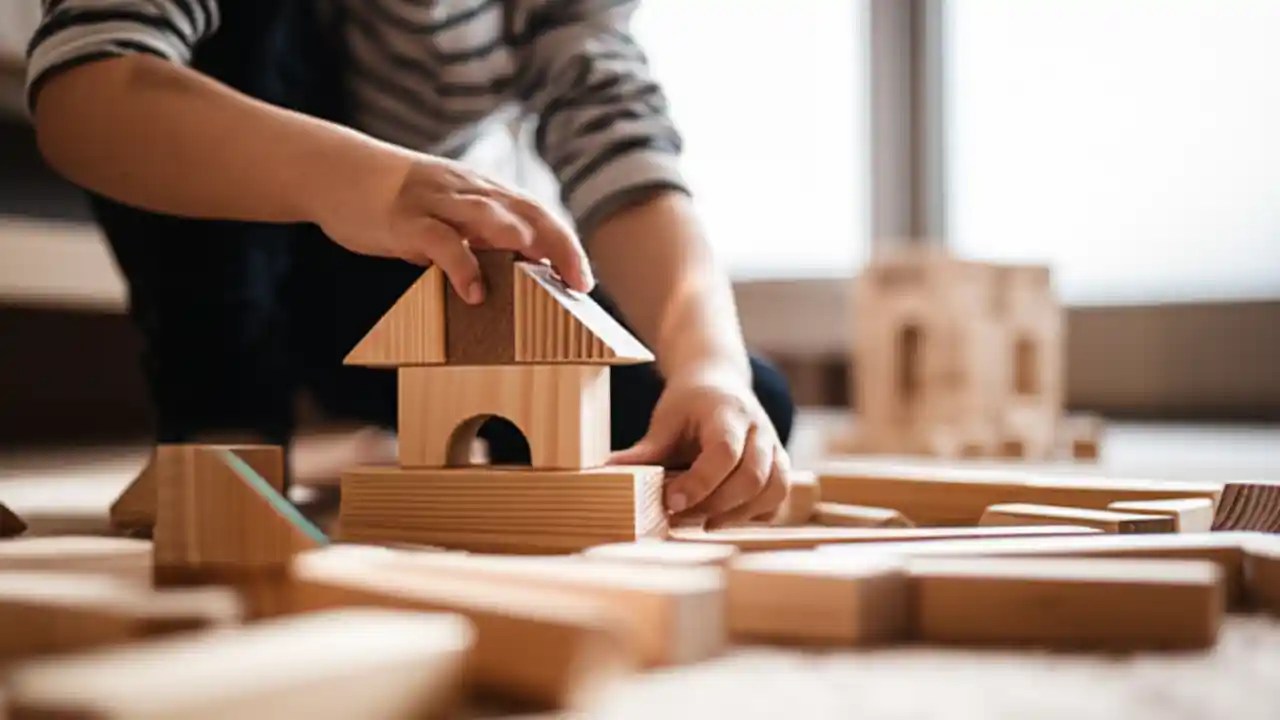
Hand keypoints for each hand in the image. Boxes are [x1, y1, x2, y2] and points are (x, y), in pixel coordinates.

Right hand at [318, 154, 592, 301]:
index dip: (564, 242)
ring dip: (521, 243)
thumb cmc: (395, 203)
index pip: (535, 212)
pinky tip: (476, 293)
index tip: (583, 279)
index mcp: (480, 191)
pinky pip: (441, 242)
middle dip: (559, 245)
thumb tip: (501, 279)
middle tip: (579, 282)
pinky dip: (463, 266)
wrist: (337, 171)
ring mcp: (436, 203)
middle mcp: (467, 191)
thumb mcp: (443, 218)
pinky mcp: (405, 220)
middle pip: (526, 211)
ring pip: (490, 216)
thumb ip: (472, 242)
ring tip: (544, 278)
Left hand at [609, 372, 791, 528]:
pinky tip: (725, 519)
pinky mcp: (779, 464)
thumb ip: (645, 451)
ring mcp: (774, 446)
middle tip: (682, 518)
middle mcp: (758, 429)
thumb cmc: (689, 403)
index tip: (672, 503)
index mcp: (728, 413)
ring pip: (773, 489)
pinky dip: (756, 515)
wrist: (718, 381)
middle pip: (752, 475)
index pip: (724, 451)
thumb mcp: (664, 421)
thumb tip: (607, 473)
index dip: (701, 482)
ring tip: (704, 525)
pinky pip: (778, 497)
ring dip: (739, 514)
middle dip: (717, 504)